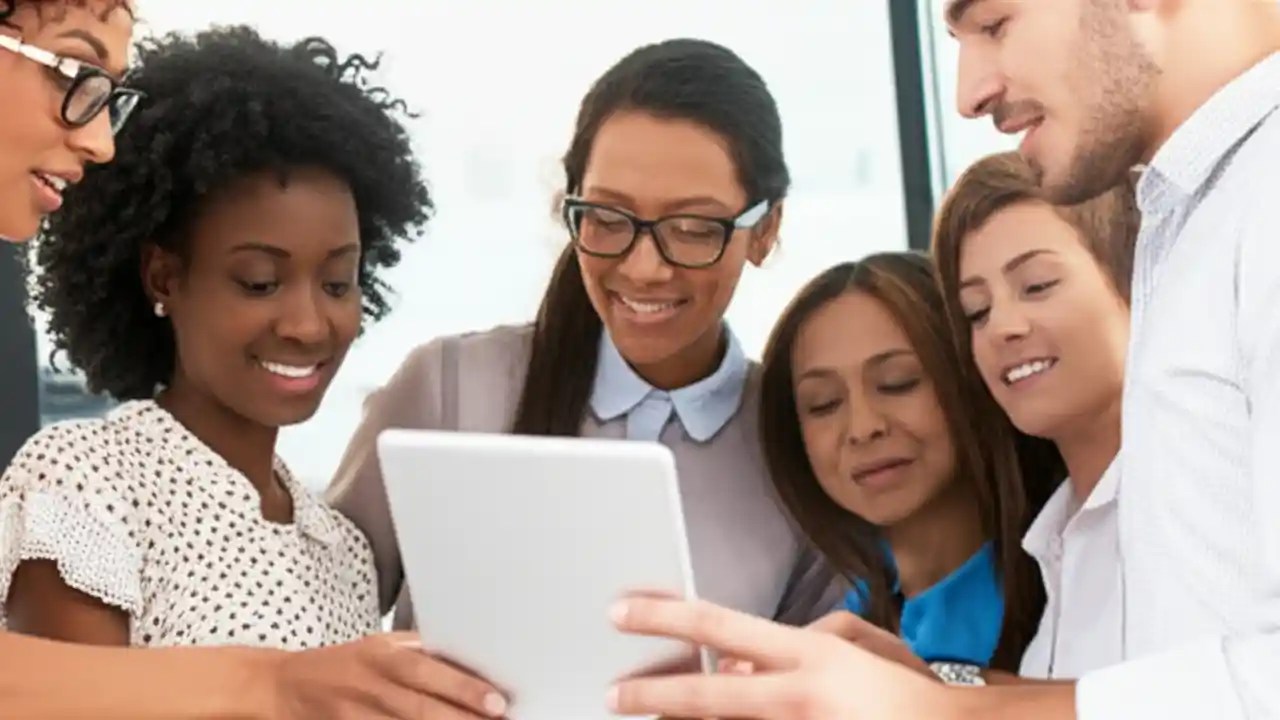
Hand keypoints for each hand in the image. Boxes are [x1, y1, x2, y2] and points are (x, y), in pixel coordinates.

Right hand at [272, 632, 507, 718]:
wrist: (283, 685)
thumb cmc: (343, 665)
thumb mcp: (380, 647)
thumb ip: (420, 654)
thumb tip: (468, 664)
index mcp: (381, 655)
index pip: (428, 671)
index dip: (463, 687)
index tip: (496, 701)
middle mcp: (368, 684)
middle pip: (421, 708)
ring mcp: (355, 714)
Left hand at [607, 598, 959, 719]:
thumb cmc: (904, 696)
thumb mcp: (856, 645)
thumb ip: (795, 641)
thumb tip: (734, 662)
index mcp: (809, 655)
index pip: (720, 625)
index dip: (663, 616)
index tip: (621, 611)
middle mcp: (798, 696)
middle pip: (706, 695)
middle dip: (650, 695)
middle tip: (612, 693)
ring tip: (652, 716)